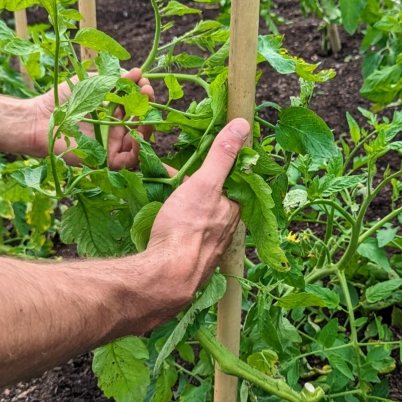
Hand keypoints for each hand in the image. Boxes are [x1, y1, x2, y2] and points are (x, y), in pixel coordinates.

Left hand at [28, 68, 154, 169]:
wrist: (39, 119)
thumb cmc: (61, 99)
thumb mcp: (90, 83)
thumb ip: (113, 79)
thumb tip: (137, 72)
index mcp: (110, 113)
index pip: (134, 105)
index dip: (141, 93)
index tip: (143, 79)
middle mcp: (113, 129)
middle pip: (139, 121)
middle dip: (147, 105)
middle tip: (147, 90)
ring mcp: (110, 145)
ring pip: (138, 140)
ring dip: (147, 124)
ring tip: (147, 108)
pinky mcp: (105, 160)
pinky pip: (129, 159)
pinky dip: (139, 148)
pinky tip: (139, 131)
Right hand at [146, 119, 248, 307]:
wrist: (164, 278)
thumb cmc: (185, 229)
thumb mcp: (204, 183)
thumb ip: (222, 155)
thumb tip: (242, 124)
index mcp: (232, 211)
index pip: (225, 183)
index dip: (206, 171)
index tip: (187, 164)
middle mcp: (225, 232)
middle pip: (209, 201)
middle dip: (190, 188)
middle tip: (168, 178)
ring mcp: (207, 249)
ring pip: (195, 220)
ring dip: (179, 207)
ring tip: (159, 199)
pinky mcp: (189, 263)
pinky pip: (182, 237)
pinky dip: (172, 226)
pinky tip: (158, 227)